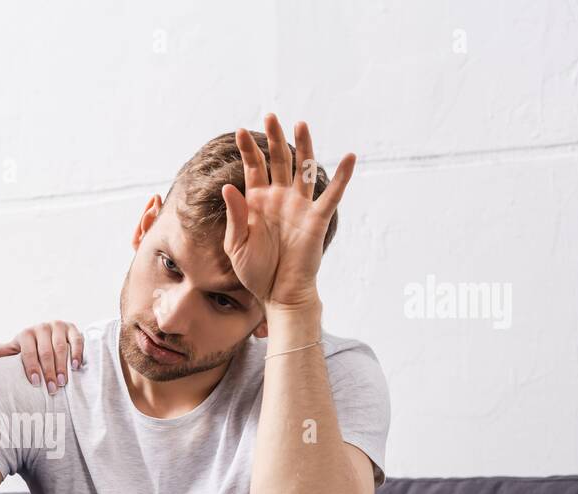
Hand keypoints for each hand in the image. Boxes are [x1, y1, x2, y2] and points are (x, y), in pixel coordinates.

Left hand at [0, 320, 84, 393]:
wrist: (50, 334)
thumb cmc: (30, 348)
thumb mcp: (13, 350)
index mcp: (26, 334)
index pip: (28, 352)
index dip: (31, 367)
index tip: (35, 383)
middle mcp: (42, 328)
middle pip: (46, 352)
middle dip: (48, 371)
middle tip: (51, 389)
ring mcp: (58, 326)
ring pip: (61, 347)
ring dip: (62, 366)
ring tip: (62, 383)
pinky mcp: (72, 328)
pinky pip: (77, 340)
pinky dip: (77, 353)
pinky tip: (76, 367)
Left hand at [220, 114, 354, 310]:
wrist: (278, 294)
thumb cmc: (255, 271)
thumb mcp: (236, 245)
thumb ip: (235, 216)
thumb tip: (228, 187)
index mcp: (257, 202)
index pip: (254, 168)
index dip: (249, 149)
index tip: (242, 131)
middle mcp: (279, 198)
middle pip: (279, 161)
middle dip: (276, 138)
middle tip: (271, 115)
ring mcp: (299, 206)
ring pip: (304, 170)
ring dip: (304, 147)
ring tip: (301, 124)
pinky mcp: (316, 219)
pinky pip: (331, 195)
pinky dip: (341, 177)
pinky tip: (349, 157)